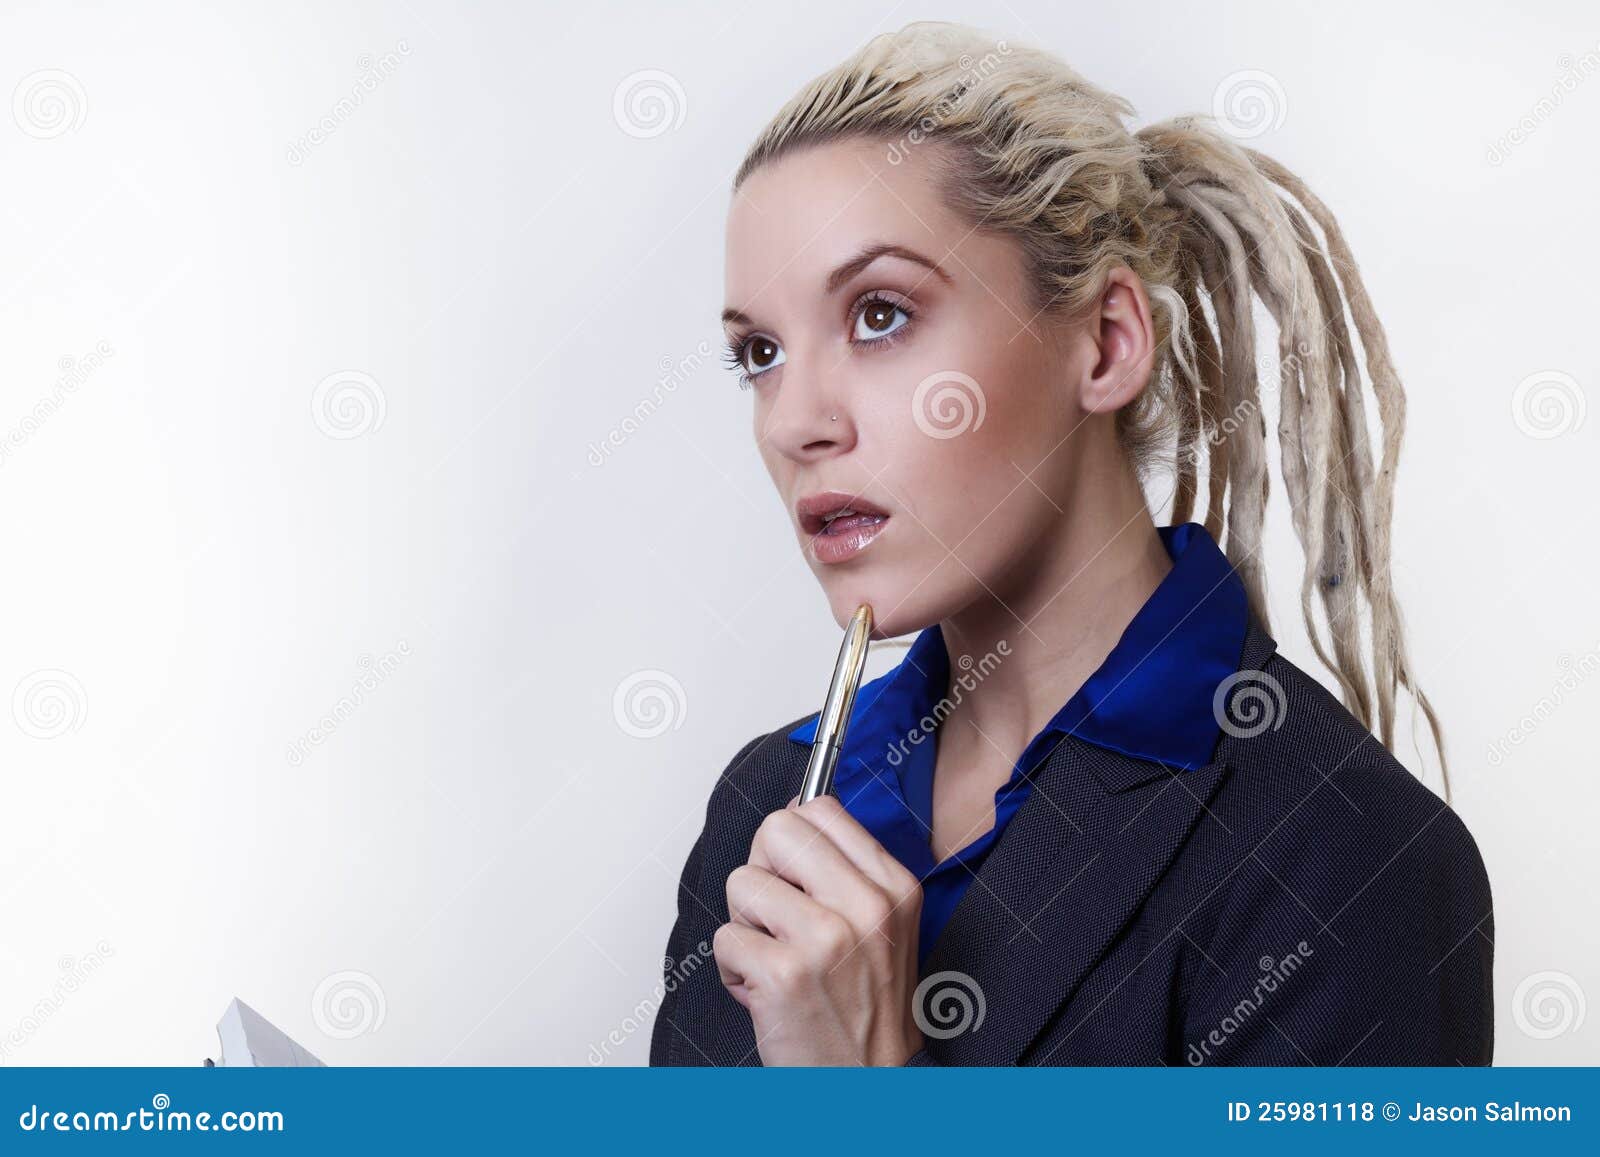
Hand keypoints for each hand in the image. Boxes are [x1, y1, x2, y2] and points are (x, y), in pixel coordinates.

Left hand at [714, 793, 924, 1064]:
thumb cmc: (866, 1009)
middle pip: (776, 830)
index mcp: (894, 886)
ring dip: (746, 925)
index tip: (795, 873)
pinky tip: (765, 991)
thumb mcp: (883, 926)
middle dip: (763, 871)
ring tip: (777, 960)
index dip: (793, 838)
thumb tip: (796, 808)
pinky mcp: (783, 974)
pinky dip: (733, 969)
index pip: (822, 808)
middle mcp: (866, 906)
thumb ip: (844, 868)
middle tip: (778, 916)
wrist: (871, 1086)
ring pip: (741, 882)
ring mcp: (824, 939)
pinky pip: (724, 937)